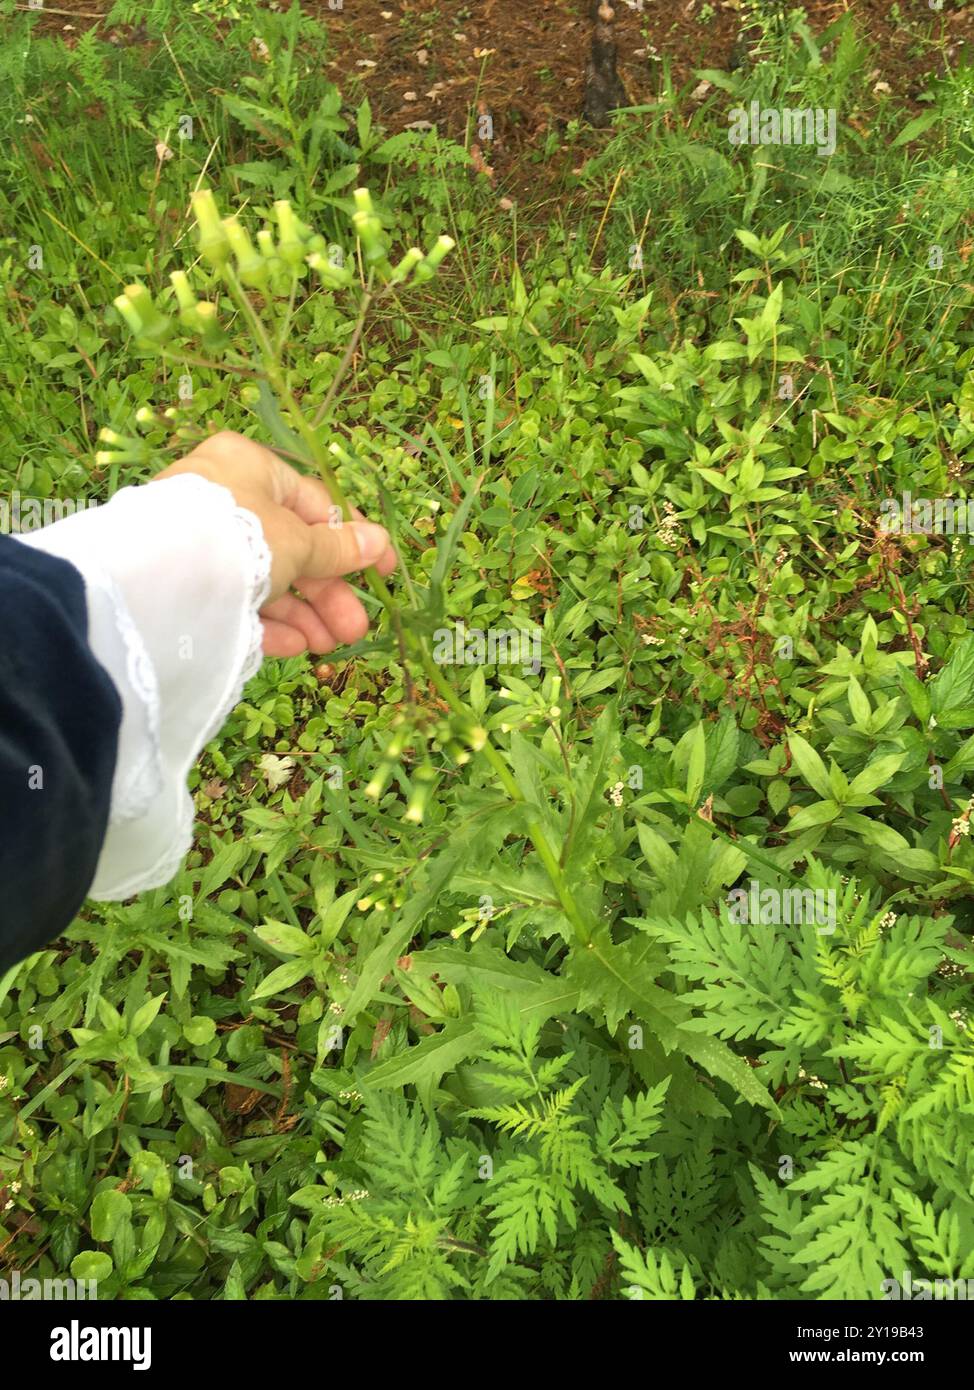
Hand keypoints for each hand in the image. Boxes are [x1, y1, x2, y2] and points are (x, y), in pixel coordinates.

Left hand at [155, 430, 396, 657]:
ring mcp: (202, 539)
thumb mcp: (299, 542)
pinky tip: (295, 647)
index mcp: (250, 467)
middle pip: (291, 547)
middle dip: (328, 593)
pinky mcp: (185, 579)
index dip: (353, 541)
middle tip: (355, 628)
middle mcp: (223, 497)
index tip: (383, 572)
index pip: (313, 502)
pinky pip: (235, 598)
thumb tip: (379, 542)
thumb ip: (338, 548)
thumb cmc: (242, 537)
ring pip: (265, 578)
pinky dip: (267, 622)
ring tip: (330, 646)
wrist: (161, 578)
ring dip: (303, 614)